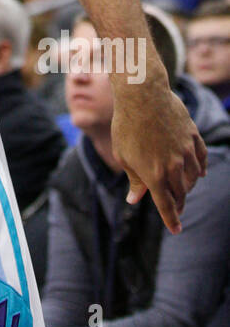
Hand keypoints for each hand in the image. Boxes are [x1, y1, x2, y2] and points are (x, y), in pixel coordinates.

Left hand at [111, 68, 207, 232]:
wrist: (142, 95)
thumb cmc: (126, 125)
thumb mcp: (124, 155)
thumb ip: (134, 179)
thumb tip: (135, 199)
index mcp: (154, 175)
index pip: (166, 206)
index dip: (172, 221)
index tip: (176, 230)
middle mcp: (174, 166)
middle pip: (181, 193)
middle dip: (178, 203)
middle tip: (176, 209)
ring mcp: (186, 151)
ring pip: (194, 177)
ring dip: (188, 186)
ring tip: (182, 188)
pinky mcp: (193, 136)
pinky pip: (201, 158)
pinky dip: (201, 168)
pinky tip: (200, 172)